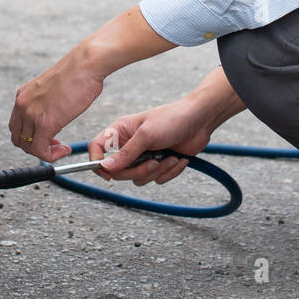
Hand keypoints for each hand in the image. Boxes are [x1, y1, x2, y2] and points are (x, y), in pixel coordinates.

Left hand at [9, 44, 105, 161]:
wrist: (86, 64)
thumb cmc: (78, 72)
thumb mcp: (53, 88)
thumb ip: (46, 103)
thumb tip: (54, 116)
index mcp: (23, 94)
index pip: (16, 124)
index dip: (30, 136)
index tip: (47, 137)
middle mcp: (22, 104)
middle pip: (18, 138)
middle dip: (34, 146)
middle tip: (53, 145)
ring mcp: (31, 114)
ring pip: (28, 146)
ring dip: (45, 152)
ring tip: (61, 148)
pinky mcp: (45, 123)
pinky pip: (40, 151)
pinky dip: (51, 156)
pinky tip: (65, 149)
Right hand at [88, 95, 214, 186]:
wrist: (200, 121)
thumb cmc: (172, 119)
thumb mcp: (147, 135)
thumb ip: (126, 153)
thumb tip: (105, 167)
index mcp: (121, 132)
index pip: (97, 148)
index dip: (97, 162)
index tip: (108, 173)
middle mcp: (130, 145)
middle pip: (119, 171)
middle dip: (139, 171)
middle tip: (154, 163)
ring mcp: (144, 156)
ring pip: (138, 178)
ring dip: (158, 171)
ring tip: (170, 157)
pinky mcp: (159, 164)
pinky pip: (156, 180)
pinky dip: (169, 172)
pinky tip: (178, 159)